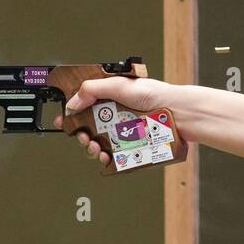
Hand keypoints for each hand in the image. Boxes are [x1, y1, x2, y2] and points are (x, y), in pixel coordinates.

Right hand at [53, 76, 188, 168]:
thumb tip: (73, 102)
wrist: (179, 114)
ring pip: (100, 144)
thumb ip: (92, 90)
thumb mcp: (119, 84)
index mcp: (111, 98)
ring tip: (94, 147)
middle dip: (81, 134)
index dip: (72, 114)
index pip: (85, 106)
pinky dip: (107, 159)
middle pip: (89, 128)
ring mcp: (124, 132)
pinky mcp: (133, 147)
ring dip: (92, 148)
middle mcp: (117, 115)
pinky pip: (115, 156)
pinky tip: (106, 157)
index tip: (64, 122)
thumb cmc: (157, 95)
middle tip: (82, 136)